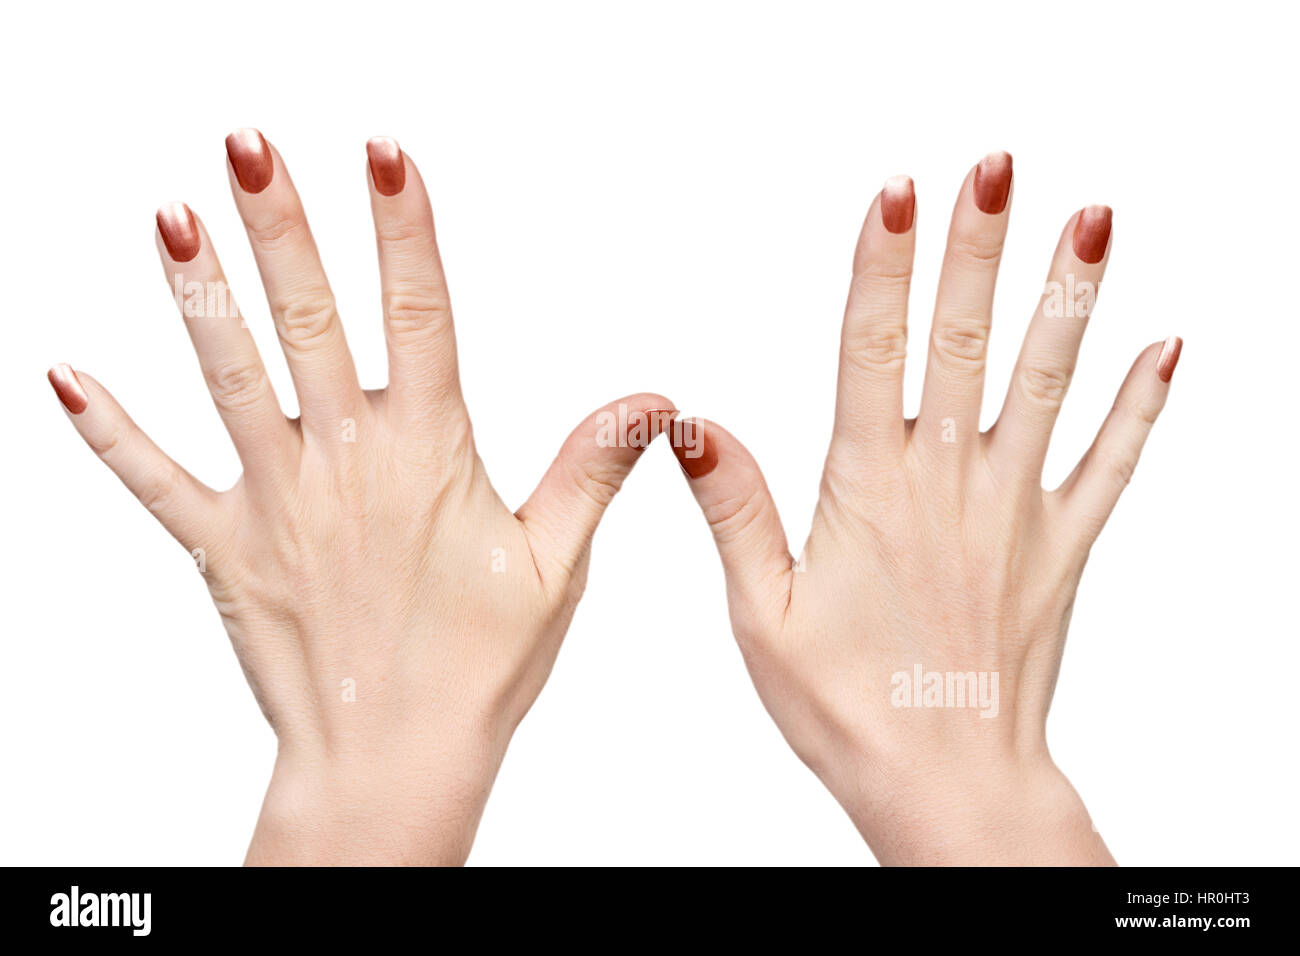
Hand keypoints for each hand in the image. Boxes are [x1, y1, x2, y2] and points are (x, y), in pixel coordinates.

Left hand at [48, 130, 673, 864]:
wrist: (389, 760)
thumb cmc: (476, 668)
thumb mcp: (555, 564)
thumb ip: (593, 469)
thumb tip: (654, 401)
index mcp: (428, 456)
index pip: (418, 315)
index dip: (402, 229)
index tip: (384, 156)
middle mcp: (346, 462)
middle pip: (309, 322)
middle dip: (280, 226)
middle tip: (248, 146)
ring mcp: (277, 501)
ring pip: (230, 377)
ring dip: (200, 293)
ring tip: (170, 215)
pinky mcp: (226, 547)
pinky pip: (156, 482)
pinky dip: (111, 431)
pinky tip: (66, 378)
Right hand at [668, 154, 1179, 864]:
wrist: (949, 784)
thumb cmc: (850, 708)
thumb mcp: (762, 613)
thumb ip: (736, 508)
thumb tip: (695, 424)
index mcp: (870, 492)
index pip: (874, 349)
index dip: (885, 265)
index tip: (900, 195)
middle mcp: (949, 484)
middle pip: (963, 341)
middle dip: (978, 247)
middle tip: (996, 168)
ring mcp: (1016, 511)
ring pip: (1047, 382)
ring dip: (1068, 296)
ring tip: (1092, 220)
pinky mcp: (1062, 547)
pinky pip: (1113, 463)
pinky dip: (1143, 405)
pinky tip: (1167, 348)